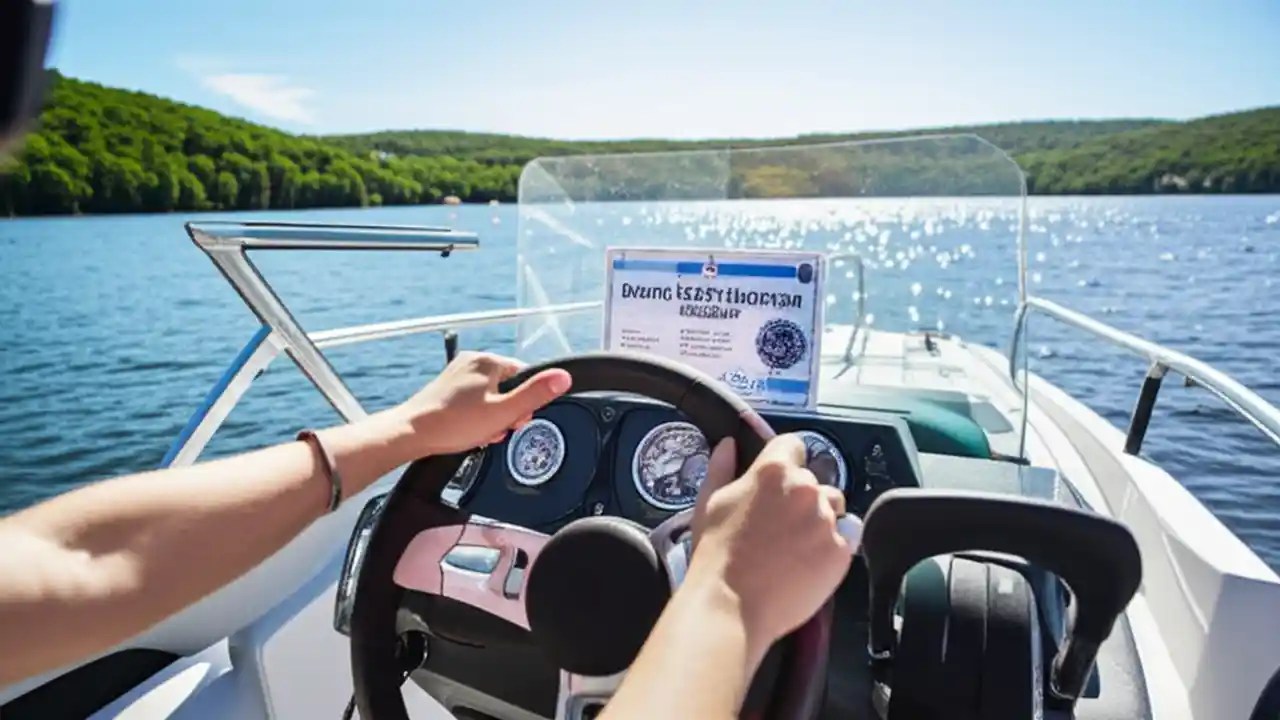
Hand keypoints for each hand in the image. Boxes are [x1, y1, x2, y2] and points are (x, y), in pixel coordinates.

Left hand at [389, 351, 571, 457]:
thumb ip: (536, 394)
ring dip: (491, 416)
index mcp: (488, 361)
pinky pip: (473, 400)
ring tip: (479, 431)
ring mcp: (457, 374)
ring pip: (489, 396)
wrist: (411, 434)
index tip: (515, 419)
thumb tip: (563, 377)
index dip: (525, 402)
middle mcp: (471, 362)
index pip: (525, 376)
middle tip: (495, 428)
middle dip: (506, 411)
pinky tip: (467, 430)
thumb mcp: (504, 412)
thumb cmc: (453, 424)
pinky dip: (475, 416)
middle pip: (507, 387)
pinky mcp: (446, 389)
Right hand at [688, 434, 852, 649]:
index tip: (777, 484)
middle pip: (815, 481)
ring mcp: (826, 521)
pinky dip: (831, 548)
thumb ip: (723, 468)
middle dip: (800, 497)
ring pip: (834, 508)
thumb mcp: (711, 504)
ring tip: (796, 546)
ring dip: (820, 519)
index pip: (793, 445)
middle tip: (780, 525)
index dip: (785, 462)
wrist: (731, 606)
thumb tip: (729, 445)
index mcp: (773, 470)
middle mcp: (806, 489)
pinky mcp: (841, 551)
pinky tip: (808, 563)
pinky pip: (846, 539)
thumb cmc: (715, 554)